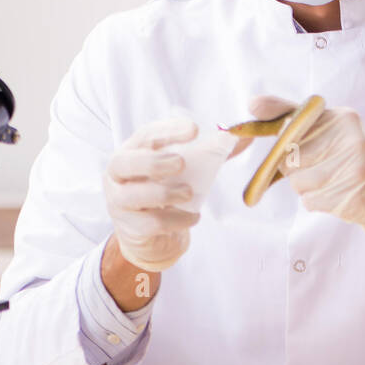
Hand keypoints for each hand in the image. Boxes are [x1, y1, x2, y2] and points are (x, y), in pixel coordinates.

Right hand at [104, 118, 200, 270]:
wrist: (153, 234)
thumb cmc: (168, 189)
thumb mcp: (188, 167)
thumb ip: (213, 151)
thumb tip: (246, 134)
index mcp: (134, 150)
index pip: (146, 134)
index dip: (168, 130)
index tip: (194, 130)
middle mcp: (119, 173)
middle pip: (125, 162)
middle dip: (154, 162)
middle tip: (181, 163)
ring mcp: (119, 201)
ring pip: (134, 195)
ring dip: (165, 193)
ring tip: (188, 193)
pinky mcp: (129, 226)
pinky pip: (151, 223)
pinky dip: (176, 219)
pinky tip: (192, 216)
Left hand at [230, 96, 364, 234]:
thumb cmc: (345, 150)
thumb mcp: (323, 124)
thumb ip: (287, 111)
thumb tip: (252, 103)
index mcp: (342, 118)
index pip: (291, 131)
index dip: (288, 144)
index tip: (297, 147)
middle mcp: (352, 141)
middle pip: (292, 161)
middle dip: (296, 168)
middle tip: (319, 165)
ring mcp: (357, 171)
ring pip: (299, 184)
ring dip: (306, 186)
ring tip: (329, 179)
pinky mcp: (356, 198)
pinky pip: (312, 202)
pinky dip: (317, 201)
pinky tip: (336, 193)